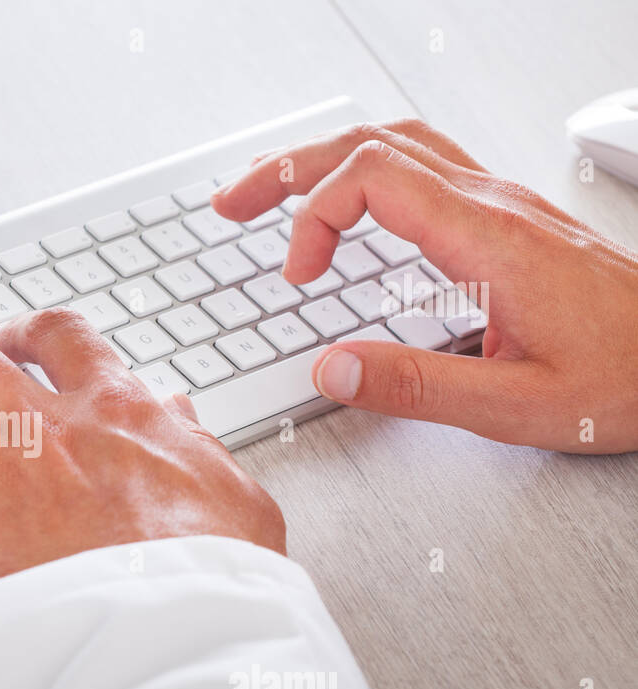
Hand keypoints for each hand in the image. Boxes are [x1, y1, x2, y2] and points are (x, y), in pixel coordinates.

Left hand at [0, 306, 284, 593]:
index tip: (5, 333)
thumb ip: (196, 440)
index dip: (22, 326)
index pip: (58, 337)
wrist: (185, 632)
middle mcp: (47, 430)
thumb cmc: (216, 569)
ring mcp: (1, 479)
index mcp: (117, 411)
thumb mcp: (233, 488)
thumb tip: (178, 408)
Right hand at [212, 118, 637, 453]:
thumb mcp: (517, 405)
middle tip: (232, 202)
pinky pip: (422, 166)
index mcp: (488, 236)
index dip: (313, 217)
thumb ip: (415, 386)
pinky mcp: (506, 219)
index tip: (297, 277)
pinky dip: (364, 174)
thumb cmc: (628, 375)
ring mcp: (501, 204)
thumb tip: (330, 368)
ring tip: (271, 188)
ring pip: (397, 143)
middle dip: (289, 167)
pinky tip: (350, 204)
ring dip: (324, 160)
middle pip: (371, 142)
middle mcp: (493, 204)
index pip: (371, 176)